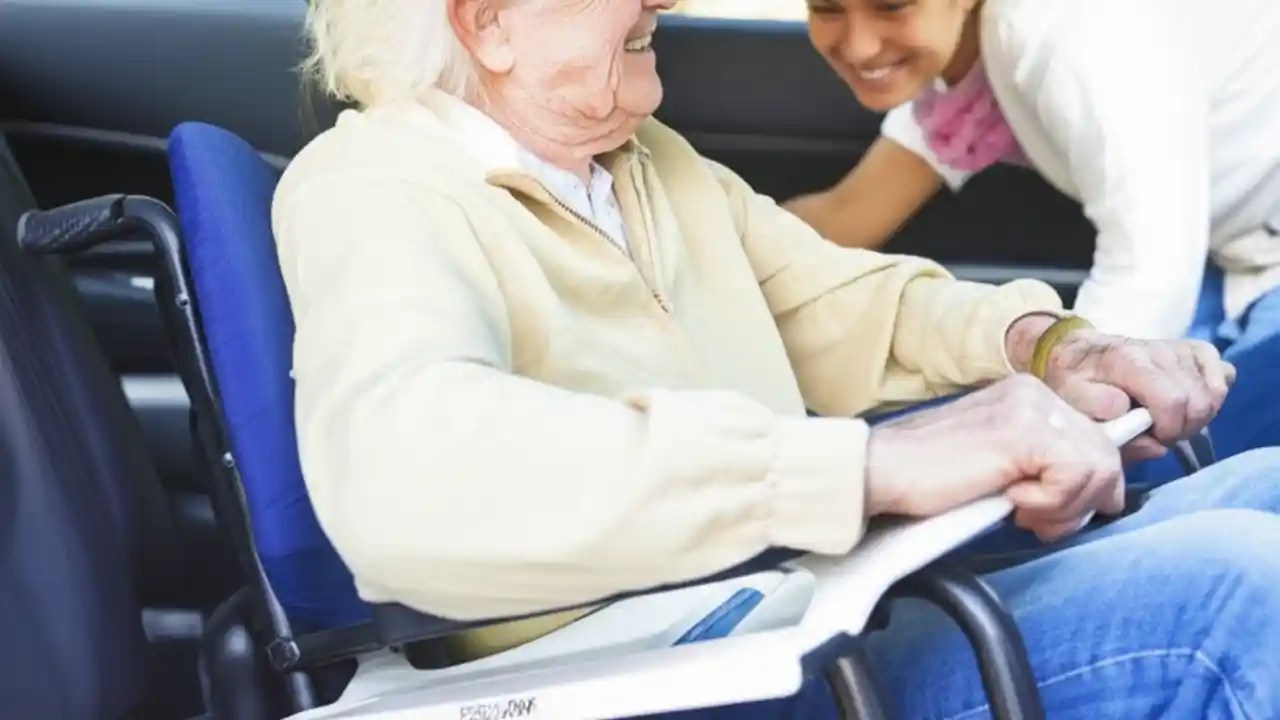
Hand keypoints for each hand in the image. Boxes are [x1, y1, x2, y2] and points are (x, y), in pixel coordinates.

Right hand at [865, 375, 1124, 541]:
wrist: (883, 470)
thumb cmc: (928, 478)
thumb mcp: (997, 462)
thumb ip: (1040, 464)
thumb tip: (1100, 492)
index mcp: (1028, 397)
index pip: (1094, 440)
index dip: (1088, 486)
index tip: (1056, 512)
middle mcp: (1035, 393)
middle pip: (1105, 455)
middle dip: (1080, 504)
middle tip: (1037, 523)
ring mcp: (1032, 409)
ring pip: (1099, 467)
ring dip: (1065, 508)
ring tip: (1023, 514)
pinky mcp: (1025, 433)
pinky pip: (1075, 477)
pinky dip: (1050, 503)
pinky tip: (1011, 502)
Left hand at [1037, 327, 1234, 460]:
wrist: (1077, 354)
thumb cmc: (1074, 385)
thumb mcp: (1074, 407)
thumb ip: (1108, 426)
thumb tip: (1154, 443)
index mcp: (1126, 361)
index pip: (1172, 399)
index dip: (1168, 429)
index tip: (1151, 437)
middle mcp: (1158, 350)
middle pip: (1198, 401)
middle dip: (1182, 427)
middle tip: (1157, 432)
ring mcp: (1179, 348)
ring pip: (1214, 393)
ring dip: (1196, 415)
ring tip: (1167, 419)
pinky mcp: (1196, 349)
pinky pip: (1224, 375)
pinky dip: (1211, 396)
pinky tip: (1185, 404)